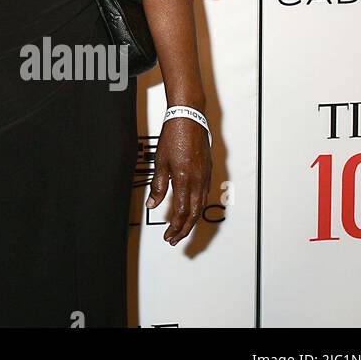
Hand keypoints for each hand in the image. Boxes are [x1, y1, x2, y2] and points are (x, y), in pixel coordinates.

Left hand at [146, 118, 211, 245]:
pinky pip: (204, 195)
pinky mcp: (208, 171)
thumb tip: (152, 204)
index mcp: (184, 179)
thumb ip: (158, 185)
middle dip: (184, 230)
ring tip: (181, 229)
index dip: (175, 227)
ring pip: (201, 206)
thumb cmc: (173, 137)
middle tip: (174, 240)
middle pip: (194, 214)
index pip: (181, 212)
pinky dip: (197, 207)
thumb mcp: (160, 162)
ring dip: (191, 220)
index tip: (168, 236)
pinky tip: (191, 210)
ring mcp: (206, 177)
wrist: (189, 119)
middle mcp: (198, 181)